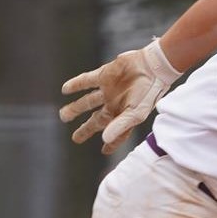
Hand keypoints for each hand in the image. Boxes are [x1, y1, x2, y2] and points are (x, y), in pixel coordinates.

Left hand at [59, 38, 182, 153]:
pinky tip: (65, 90)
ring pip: (88, 102)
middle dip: (86, 129)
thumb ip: (119, 126)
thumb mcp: (136, 113)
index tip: (104, 151)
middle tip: (76, 139)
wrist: (153, 67)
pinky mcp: (104, 75)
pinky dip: (75, 85)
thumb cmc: (149, 92)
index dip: (111, 143)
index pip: (115, 133)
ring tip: (63, 116)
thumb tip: (104, 139)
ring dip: (75, 108)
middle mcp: (115, 104)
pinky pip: (86, 81)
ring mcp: (108, 90)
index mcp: (124, 115)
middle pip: (97, 120)